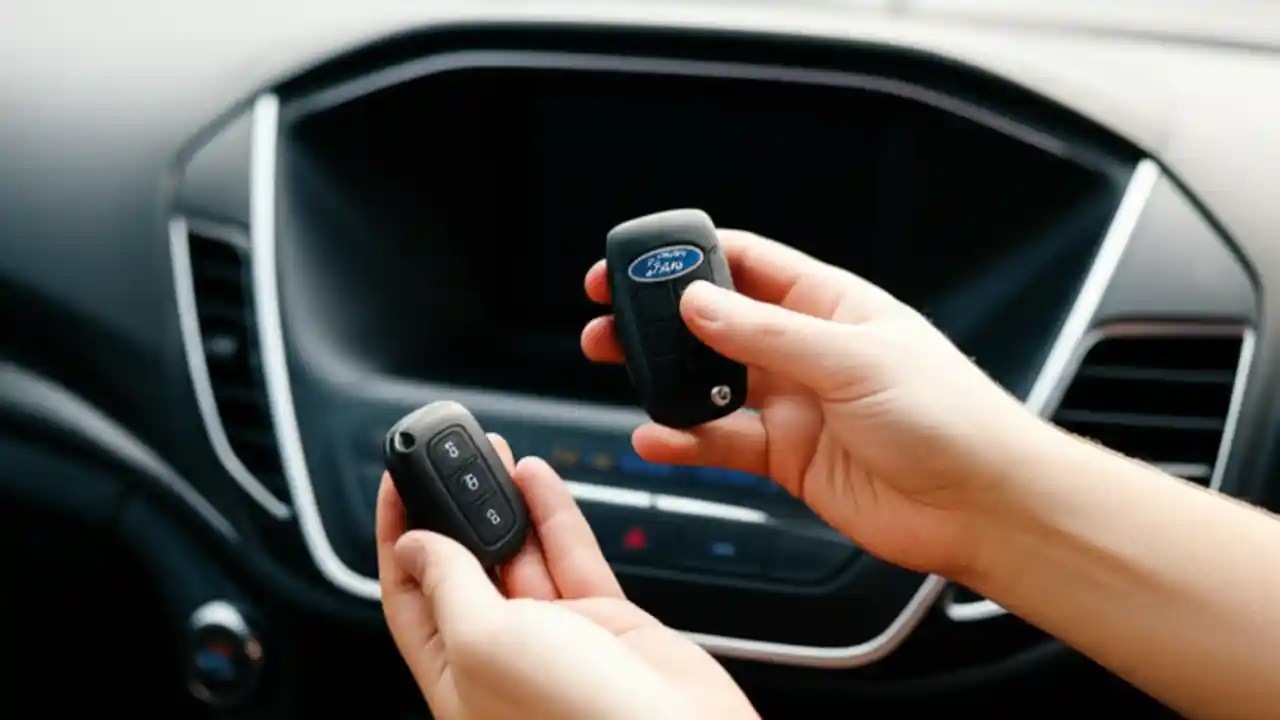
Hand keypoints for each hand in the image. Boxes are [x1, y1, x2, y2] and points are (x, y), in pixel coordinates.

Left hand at [377, 434, 759, 719]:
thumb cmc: (576, 719)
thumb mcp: (484, 643)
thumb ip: (449, 587)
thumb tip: (418, 546)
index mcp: (456, 678)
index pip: (410, 595)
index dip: (399, 536)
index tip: (397, 481)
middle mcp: (503, 659)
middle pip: (467, 568)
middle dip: (458, 509)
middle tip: (451, 458)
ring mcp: (557, 639)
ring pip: (523, 555)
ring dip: (508, 503)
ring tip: (496, 455)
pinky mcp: (606, 623)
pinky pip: (571, 557)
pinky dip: (555, 516)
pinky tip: (538, 480)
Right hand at [581, 230, 1055, 578]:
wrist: (981, 506)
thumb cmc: (950, 417)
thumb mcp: (852, 359)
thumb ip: (768, 334)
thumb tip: (699, 303)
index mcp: (831, 304)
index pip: (748, 264)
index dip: (690, 258)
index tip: (639, 262)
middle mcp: (807, 350)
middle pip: (717, 322)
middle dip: (661, 319)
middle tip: (609, 317)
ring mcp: (795, 403)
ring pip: (711, 382)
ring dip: (665, 377)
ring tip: (621, 370)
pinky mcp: (787, 456)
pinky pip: (722, 441)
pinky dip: (686, 438)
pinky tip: (658, 436)